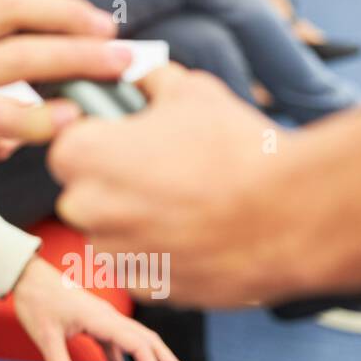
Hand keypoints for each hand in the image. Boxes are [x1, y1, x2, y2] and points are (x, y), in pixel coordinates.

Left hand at [13, 255, 191, 360]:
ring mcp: (102, 318)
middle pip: (147, 339)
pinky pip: (117, 341)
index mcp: (102, 317)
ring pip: (135, 338)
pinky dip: (125, 357)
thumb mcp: (45, 333)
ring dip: (151, 359)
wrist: (27, 275)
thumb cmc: (37, 299)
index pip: (137, 344)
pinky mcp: (93, 321)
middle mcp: (108, 316)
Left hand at [49, 64, 295, 306]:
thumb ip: (150, 81)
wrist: (293, 214)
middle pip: (85, 192)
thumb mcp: (189, 90)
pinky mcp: (145, 287)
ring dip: (138, 221)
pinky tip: (199, 234)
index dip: (99, 143)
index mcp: (82, 155)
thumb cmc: (236, 148)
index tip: (126, 143)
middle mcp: (84, 208)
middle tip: (165, 172)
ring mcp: (113, 253)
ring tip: (191, 203)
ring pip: (112, 233)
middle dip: (115, 184)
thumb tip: (139, 74)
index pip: (68, 146)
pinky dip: (162, 254)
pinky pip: (141, 266)